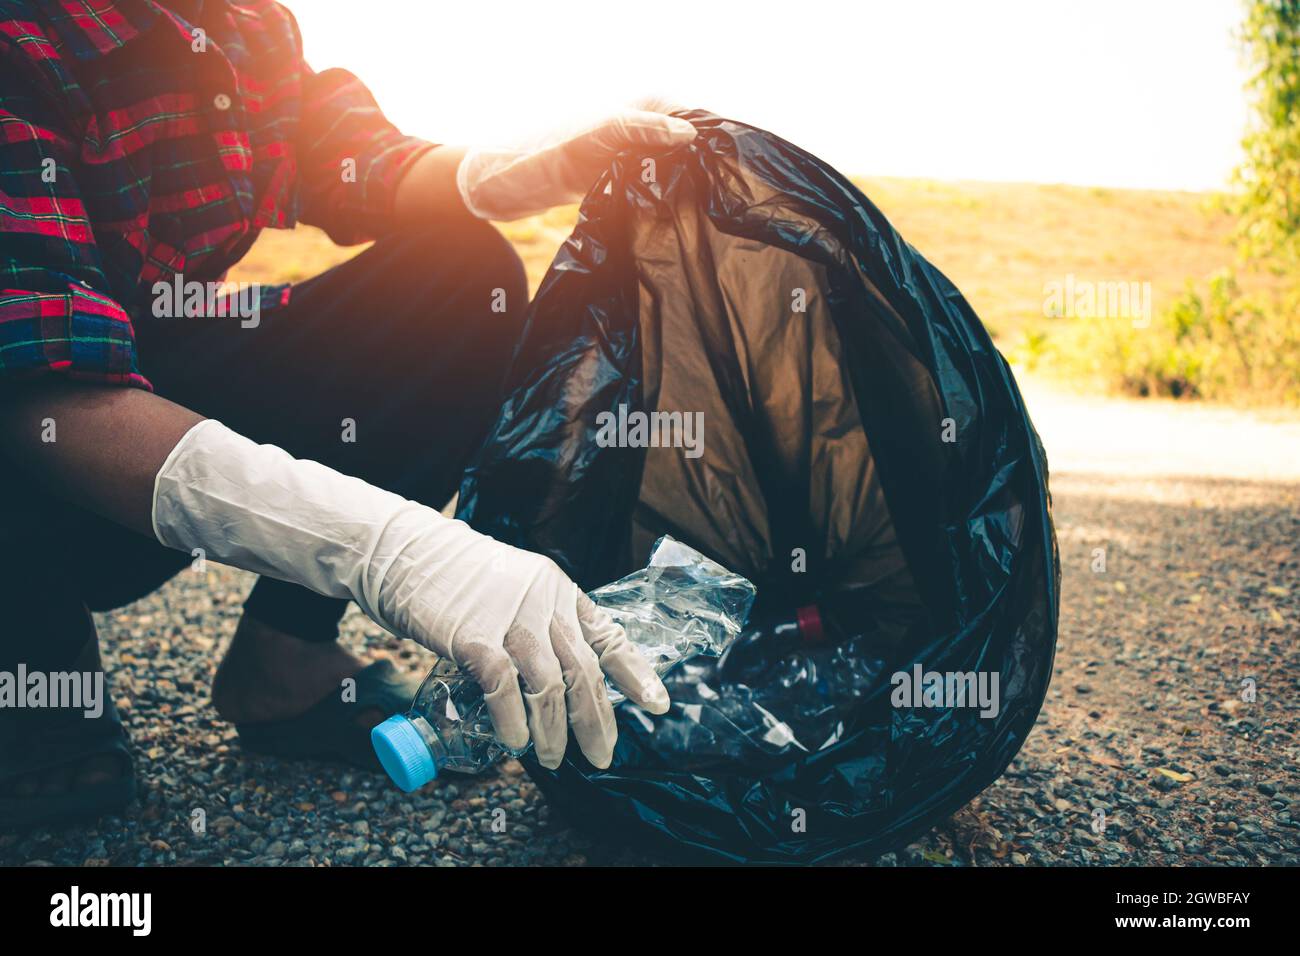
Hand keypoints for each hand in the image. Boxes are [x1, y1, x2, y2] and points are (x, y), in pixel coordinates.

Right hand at [383, 517, 671, 768]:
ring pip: (549, 685)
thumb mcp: (514, 587)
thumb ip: (539, 620)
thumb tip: (555, 674)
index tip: (658, 704)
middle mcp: (543, 602)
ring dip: (554, 731)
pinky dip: (514, 721)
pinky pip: (505, 688)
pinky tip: (517, 744)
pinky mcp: (475, 636)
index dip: (635, 673)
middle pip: (583, 670)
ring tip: (553, 759)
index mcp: (559, 590)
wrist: (404, 552)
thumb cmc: (455, 576)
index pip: (607, 635)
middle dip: (597, 719)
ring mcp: (511, 618)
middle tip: (602, 755)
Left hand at [456, 106, 696, 220]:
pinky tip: (672, 217)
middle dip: (699, 168)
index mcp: (642, 105)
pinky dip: (663, 203)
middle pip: (686, 147)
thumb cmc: (548, 148)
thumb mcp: (602, 131)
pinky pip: (654, 190)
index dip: (709, 140)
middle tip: (715, 196)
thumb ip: (644, 128)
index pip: (692, 117)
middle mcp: (642, 127)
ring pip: (673, 171)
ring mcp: (634, 156)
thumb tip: (690, 133)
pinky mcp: (623, 182)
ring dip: (682, 189)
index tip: (727, 167)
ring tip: (698, 209)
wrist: (509, 183)